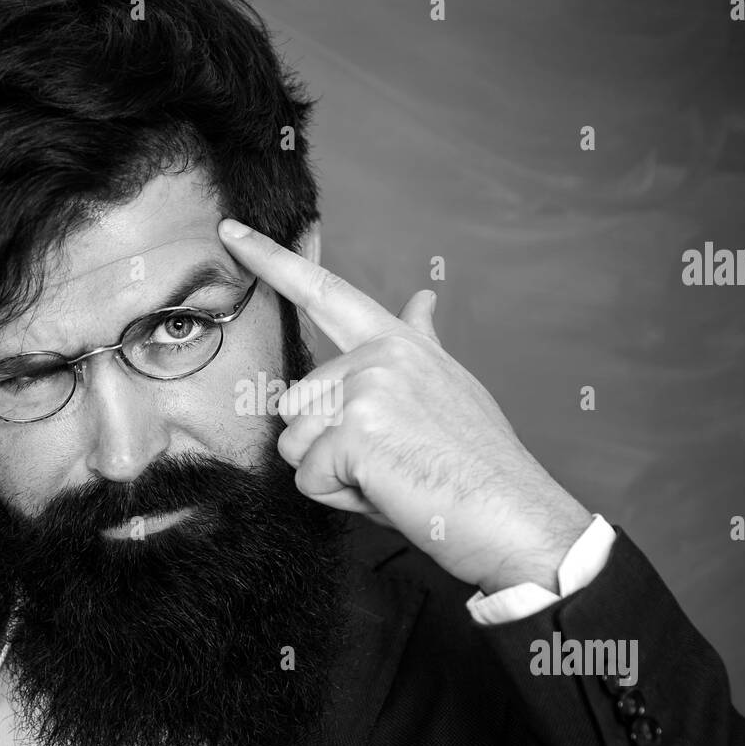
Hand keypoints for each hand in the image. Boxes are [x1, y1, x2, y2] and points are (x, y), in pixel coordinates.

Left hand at [217, 218, 592, 595]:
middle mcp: (381, 356)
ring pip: (295, 443)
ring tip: (393, 476)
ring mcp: (368, 388)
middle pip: (295, 405)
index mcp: (399, 343)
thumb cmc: (478, 466)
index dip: (272, 258)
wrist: (515, 516)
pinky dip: (342, 499)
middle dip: (327, 449)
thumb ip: (420, 343)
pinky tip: (391, 492)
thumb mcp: (450, 387)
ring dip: (333, 475)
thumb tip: (423, 297)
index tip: (229, 229)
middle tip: (392, 462)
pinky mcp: (357, 431)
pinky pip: (309, 478)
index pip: (325, 291)